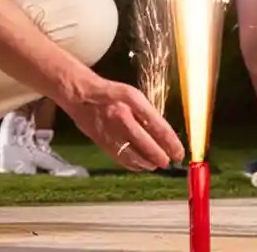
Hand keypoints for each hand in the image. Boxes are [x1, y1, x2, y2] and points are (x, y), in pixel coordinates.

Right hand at [60, 78, 184, 171]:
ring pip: (132, 154)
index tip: (179, 151)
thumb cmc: (107, 91)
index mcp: (131, 101)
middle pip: (146, 143)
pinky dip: (132, 164)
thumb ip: (145, 112)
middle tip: (169, 161)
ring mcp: (109, 130)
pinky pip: (119, 157)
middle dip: (160, 155)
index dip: (170, 141)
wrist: (77, 93)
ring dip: (147, 162)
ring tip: (156, 164)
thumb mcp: (130, 95)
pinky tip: (139, 165)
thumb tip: (161, 132)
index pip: (157, 125)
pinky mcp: (101, 141)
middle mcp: (120, 116)